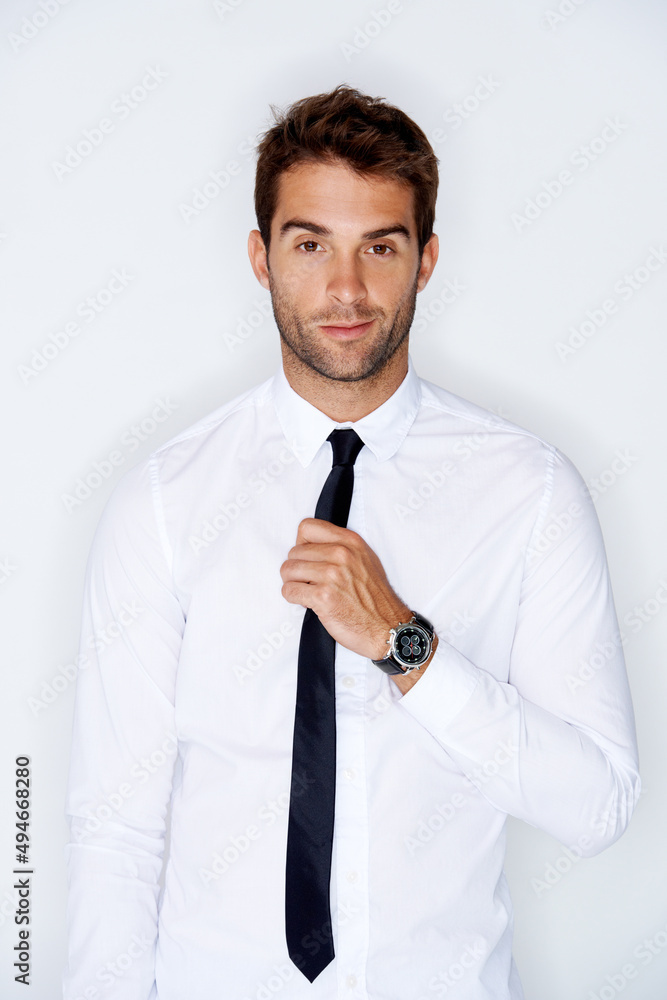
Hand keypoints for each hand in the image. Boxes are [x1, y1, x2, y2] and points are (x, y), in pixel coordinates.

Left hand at [280, 518, 435, 689]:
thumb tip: (310, 544)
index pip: (306, 527)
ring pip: (287, 570)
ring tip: (309, 591)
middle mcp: (341, 554)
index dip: (302, 544)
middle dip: (297, 569)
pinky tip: (310, 602)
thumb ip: (341, 546)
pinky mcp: (323, 597)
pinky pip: (289, 591)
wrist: (387, 628)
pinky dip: (294, 598)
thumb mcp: (365, 559)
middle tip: (310, 581)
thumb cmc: (375, 598)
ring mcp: (332, 575)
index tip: (308, 558)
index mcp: (350, 541)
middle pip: (294, 552)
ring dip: (294, 583)